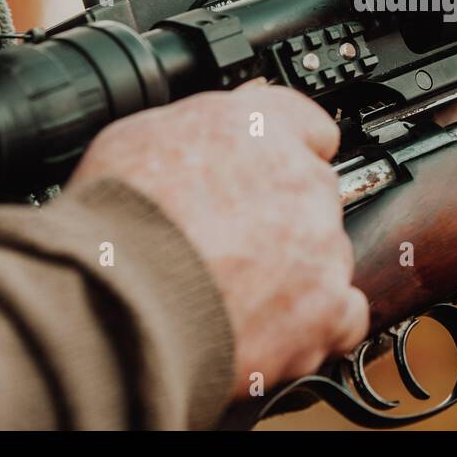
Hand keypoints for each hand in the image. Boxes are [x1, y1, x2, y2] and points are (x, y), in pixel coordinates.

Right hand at [70, 85, 367, 397]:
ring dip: (291, 276)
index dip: (288, 152)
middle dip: (278, 221)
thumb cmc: (114, 222)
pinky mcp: (325, 307)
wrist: (115, 298)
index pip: (305, 124)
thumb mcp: (137, 138)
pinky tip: (271, 331)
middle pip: (313, 195)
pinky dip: (313, 328)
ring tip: (231, 299)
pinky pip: (342, 316)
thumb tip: (193, 145)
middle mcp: (300, 176)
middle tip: (229, 248)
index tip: (274, 173)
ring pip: (326, 256)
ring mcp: (320, 243)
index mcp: (257, 127)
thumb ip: (190, 135)